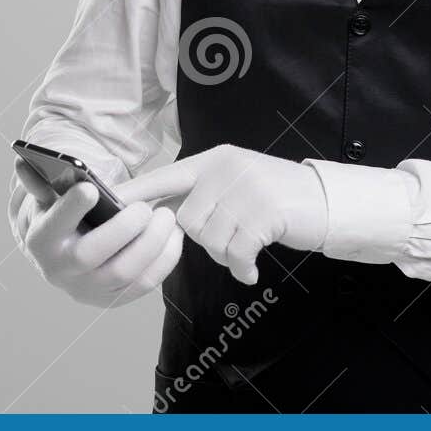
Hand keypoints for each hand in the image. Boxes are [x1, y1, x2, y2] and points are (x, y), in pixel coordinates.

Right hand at [8, 161, 182, 307]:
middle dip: (121, 231)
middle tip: (144, 208)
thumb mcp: (48, 199)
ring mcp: (88, 290)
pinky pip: (145, 284)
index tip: (91, 188)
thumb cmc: (62, 217)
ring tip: (167, 217)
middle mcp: (61, 272)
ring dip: (151, 245)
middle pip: (90, 256)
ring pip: (123, 274)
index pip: (52, 227)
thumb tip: (23, 162)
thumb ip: (40, 181)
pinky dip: (165, 259)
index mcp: (42, 242)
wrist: (66, 256)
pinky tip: (174, 235)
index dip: (71, 209)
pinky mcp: (115, 299)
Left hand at [115, 145, 327, 284]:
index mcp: (213, 160)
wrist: (324, 201)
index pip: (165, 177)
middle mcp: (226, 169)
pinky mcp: (264, 212)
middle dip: (206, 241)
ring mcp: (246, 188)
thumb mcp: (236, 182)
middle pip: (188, 221)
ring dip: (227, 254)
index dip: (135, 194)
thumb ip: (202, 194)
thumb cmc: (276, 198)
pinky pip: (235, 251)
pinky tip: (252, 269)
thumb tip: (162, 218)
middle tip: (233, 240)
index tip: (106, 205)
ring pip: (211, 239)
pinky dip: (242, 267)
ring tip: (248, 248)